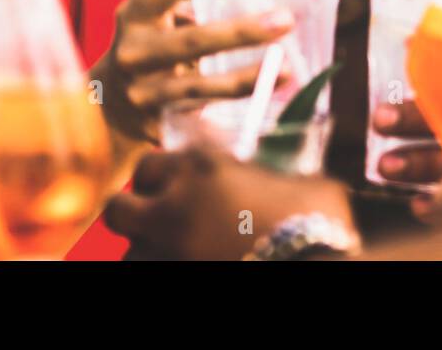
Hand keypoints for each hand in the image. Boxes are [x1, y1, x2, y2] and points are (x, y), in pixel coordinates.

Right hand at [91, 0, 294, 143]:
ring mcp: (144, 92)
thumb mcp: (153, 20)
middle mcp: (134, 53)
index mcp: (134, 15)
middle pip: (190, 41)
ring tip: (287, 67)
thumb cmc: (148, 49)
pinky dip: (241, 102)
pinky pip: (207, 113)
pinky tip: (271, 91)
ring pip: (201, 86)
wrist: (107, 110)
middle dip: (241, 31)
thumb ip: (188, 5)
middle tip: (285, 19)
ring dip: (248, 76)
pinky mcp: (158, 124)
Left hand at [104, 146, 355, 259]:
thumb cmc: (313, 213)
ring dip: (148, 250)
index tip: (173, 186)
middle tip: (158, 220)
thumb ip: (245, 166)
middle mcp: (176, 205)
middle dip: (134, 213)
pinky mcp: (178, 277)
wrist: (321, 254)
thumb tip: (235, 164)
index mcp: (200, 166)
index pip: (148, 164)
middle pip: (119, 210)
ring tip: (172, 249)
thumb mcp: (280, 175)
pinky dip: (163, 266)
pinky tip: (184, 263)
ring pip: (131, 254)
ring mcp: (173, 248)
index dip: (159, 178)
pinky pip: (150, 274)